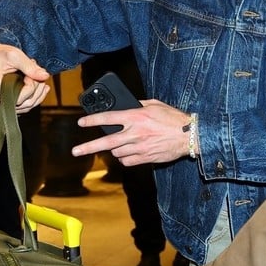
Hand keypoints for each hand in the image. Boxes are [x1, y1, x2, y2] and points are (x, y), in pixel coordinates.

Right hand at [0, 41, 50, 111]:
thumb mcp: (14, 55)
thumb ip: (29, 66)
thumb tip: (44, 76)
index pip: (20, 97)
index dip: (32, 86)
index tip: (33, 74)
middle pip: (24, 104)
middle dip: (37, 90)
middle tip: (39, 76)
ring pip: (25, 108)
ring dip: (37, 95)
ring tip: (39, 80)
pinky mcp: (2, 105)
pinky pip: (21, 107)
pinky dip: (32, 98)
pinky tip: (39, 88)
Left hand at [75, 100, 193, 166]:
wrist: (189, 136)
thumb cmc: (173, 118)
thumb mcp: (154, 105)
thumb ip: (138, 105)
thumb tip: (125, 106)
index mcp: (136, 117)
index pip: (109, 118)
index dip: (93, 120)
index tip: (82, 123)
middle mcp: (135, 133)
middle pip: (106, 142)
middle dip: (88, 147)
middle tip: (75, 151)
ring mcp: (140, 147)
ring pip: (117, 152)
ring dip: (115, 149)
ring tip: (121, 143)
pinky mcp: (145, 158)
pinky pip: (127, 161)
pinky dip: (125, 157)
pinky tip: (130, 152)